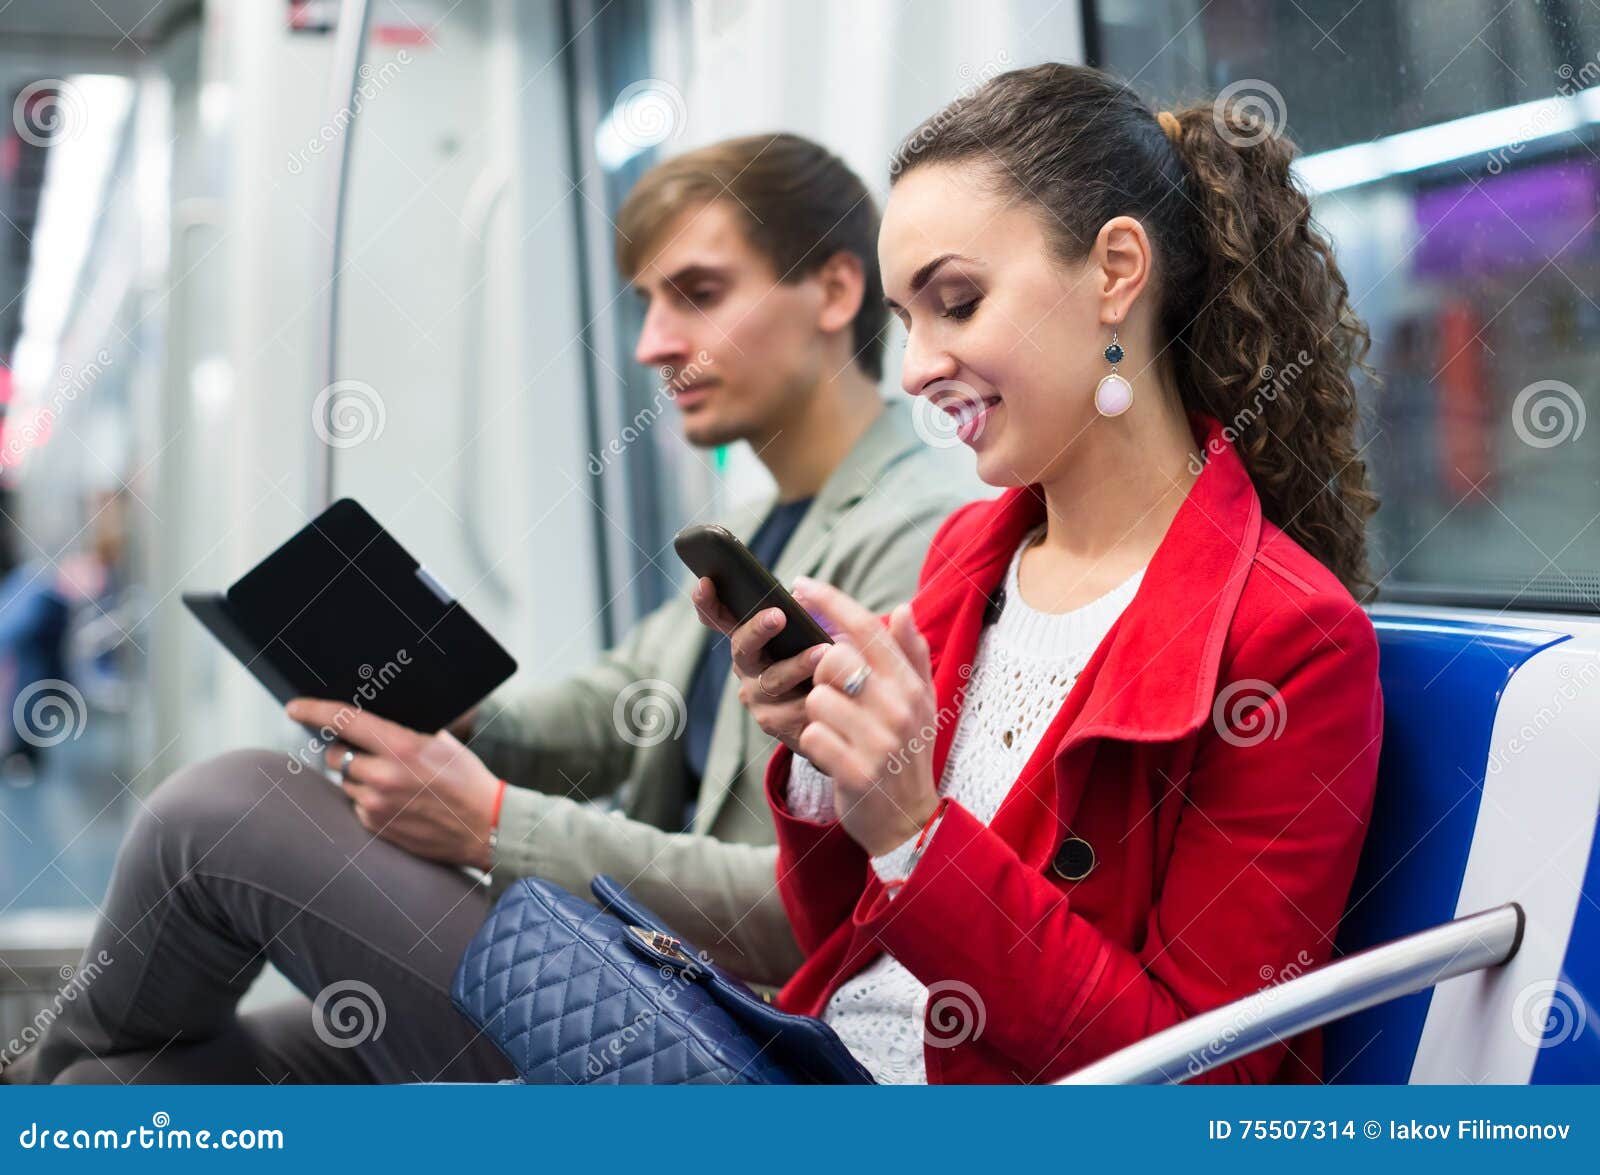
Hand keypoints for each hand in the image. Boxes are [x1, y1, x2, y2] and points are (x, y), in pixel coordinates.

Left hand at [285, 697, 501, 869]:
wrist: (485, 827)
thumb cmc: (468, 780)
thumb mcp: (442, 743)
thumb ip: (405, 732)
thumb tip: (373, 721)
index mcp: (402, 747)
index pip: (345, 720)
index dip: (314, 711)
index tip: (295, 707)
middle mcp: (384, 776)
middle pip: (336, 755)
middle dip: (346, 750)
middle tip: (367, 752)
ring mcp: (377, 804)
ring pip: (347, 781)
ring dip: (360, 777)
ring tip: (394, 781)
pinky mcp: (376, 826)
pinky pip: (357, 806)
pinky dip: (369, 800)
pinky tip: (398, 802)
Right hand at [691, 576, 826, 752]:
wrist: (837, 714)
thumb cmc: (822, 663)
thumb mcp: (816, 632)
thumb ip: (807, 611)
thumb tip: (800, 593)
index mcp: (751, 639)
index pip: (719, 618)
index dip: (707, 602)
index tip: (705, 582)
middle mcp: (746, 667)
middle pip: (743, 647)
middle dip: (758, 629)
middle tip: (778, 615)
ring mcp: (756, 698)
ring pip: (774, 680)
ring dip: (798, 665)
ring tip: (823, 652)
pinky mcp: (774, 725)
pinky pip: (793, 710)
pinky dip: (815, 697)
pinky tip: (832, 689)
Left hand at [788, 577, 940, 856]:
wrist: (908, 823)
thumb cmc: (908, 753)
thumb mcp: (921, 703)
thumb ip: (912, 654)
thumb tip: (903, 607)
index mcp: (912, 686)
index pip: (868, 628)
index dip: (830, 601)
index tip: (801, 584)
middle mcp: (899, 709)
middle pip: (832, 659)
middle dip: (821, 674)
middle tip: (833, 694)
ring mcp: (879, 742)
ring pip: (817, 699)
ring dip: (818, 715)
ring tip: (840, 732)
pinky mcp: (856, 772)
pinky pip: (812, 736)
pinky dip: (815, 745)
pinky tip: (834, 755)